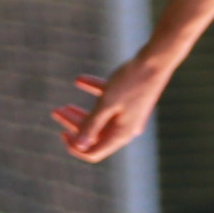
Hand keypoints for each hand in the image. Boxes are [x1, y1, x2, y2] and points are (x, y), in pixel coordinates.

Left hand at [52, 57, 172, 161]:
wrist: (156, 60)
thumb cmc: (131, 82)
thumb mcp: (107, 103)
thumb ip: (91, 125)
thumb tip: (79, 146)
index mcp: (120, 134)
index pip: (93, 152)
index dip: (75, 147)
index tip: (61, 133)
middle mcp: (125, 128)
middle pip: (94, 135)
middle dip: (73, 125)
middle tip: (56, 112)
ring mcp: (129, 115)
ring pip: (99, 119)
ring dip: (80, 112)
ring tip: (63, 104)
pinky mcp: (131, 102)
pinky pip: (108, 102)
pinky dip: (94, 93)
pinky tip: (80, 80)